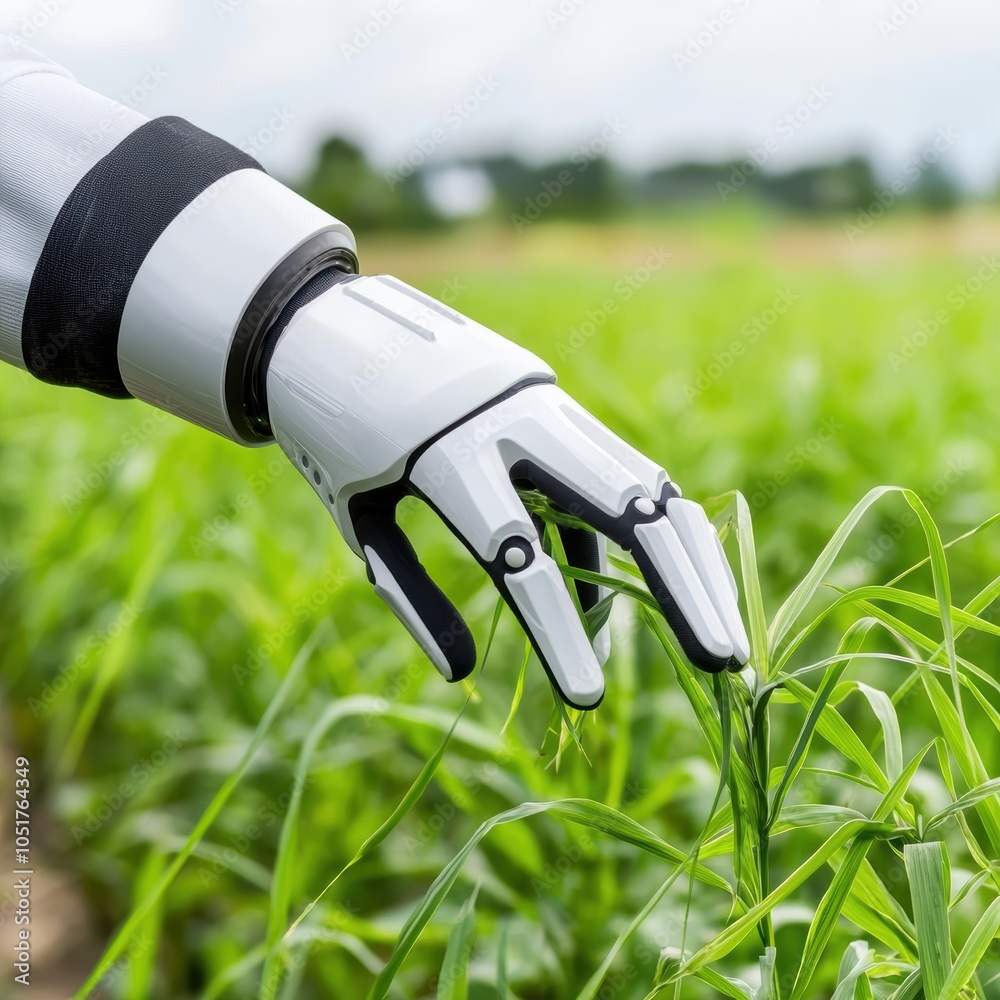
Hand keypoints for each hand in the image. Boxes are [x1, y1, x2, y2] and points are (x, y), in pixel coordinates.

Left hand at [265, 273, 748, 708]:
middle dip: (681, 586)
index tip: (589, 697)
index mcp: (448, 452)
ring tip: (722, 626)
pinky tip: (669, 582)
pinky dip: (649, 527)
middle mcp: (513, 421)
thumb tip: (464, 672)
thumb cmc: (333, 435)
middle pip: (622, 504)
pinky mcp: (556, 402)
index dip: (557, 628)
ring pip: (643, 478)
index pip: (520, 556)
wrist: (331, 327)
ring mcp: (544, 403)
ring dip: (691, 556)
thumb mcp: (356, 516)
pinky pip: (620, 468)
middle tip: (725, 660)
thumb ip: (411, 592)